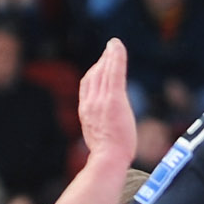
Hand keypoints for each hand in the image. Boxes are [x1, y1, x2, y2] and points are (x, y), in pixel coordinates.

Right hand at [77, 39, 135, 173]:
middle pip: (95, 75)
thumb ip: (100, 126)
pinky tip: (118, 46)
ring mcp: (102, 100)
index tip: (100, 65)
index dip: (93, 73)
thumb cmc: (108, 155)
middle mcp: (91, 102)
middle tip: (110, 49)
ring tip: (114, 44)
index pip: (87, 85)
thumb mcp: (98, 137)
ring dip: (109, 54)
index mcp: (86, 111)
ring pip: (105, 70)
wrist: (108, 159)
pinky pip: (115, 72)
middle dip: (102, 61)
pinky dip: (116, 57)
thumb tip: (106, 127)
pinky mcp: (114, 99)